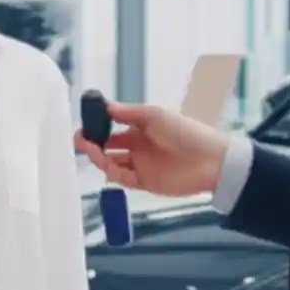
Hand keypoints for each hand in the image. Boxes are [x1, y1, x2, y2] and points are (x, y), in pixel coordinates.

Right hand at [73, 101, 228, 196]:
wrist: (210, 160)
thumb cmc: (185, 131)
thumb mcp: (154, 115)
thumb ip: (127, 113)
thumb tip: (104, 106)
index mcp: (141, 128)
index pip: (113, 127)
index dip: (98, 127)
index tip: (84, 124)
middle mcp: (139, 146)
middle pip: (109, 146)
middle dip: (93, 144)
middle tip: (79, 140)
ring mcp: (141, 165)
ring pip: (112, 163)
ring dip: (100, 157)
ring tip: (92, 150)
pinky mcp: (145, 182)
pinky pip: (123, 179)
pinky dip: (112, 173)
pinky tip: (106, 164)